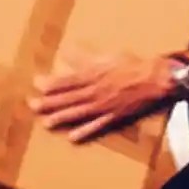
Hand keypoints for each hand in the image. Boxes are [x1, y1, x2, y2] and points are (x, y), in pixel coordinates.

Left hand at [28, 49, 176, 142]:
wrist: (155, 79)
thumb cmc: (131, 65)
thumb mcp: (106, 57)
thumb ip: (84, 57)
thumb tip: (66, 51)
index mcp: (93, 75)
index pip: (65, 80)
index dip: (49, 83)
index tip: (36, 84)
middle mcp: (95, 92)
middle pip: (68, 98)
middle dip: (49, 102)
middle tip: (33, 105)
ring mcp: (104, 106)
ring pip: (78, 113)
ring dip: (61, 117)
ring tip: (46, 123)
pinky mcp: (114, 117)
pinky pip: (96, 126)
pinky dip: (85, 131)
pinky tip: (72, 137)